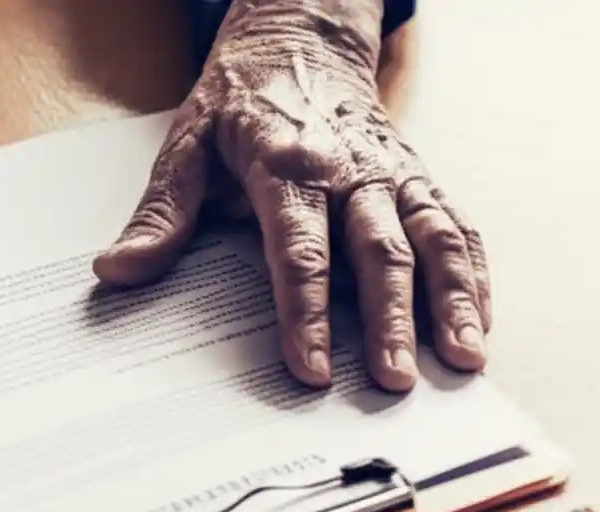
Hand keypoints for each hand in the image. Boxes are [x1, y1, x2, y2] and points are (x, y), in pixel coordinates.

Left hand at [94, 1, 489, 390]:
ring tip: (466, 360)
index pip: (299, 250)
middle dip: (389, 319)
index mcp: (287, 165)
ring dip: (452, 300)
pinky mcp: (418, 177)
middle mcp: (350, 170)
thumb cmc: (240, 101)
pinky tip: (481, 321)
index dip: (305, 312)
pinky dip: (474, 275)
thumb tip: (118, 271)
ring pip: (433, 236)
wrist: (299, 39)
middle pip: (377, 250)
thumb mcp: (186, 145)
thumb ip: (161, 214)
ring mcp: (393, 173)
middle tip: (392, 383)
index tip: (310, 368)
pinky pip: (456, 224)